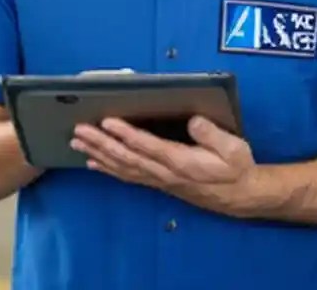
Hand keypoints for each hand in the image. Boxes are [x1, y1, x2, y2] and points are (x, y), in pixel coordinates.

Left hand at [71, 116, 262, 216]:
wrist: (240, 196)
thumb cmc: (236, 168)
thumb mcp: (234, 148)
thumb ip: (213, 135)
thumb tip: (194, 120)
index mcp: (181, 161)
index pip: (147, 146)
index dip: (126, 134)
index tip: (107, 121)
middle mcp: (164, 172)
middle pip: (126, 157)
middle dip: (100, 142)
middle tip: (79, 130)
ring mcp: (158, 179)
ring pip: (122, 167)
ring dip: (97, 154)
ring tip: (76, 142)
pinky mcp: (157, 182)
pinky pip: (127, 176)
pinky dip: (107, 168)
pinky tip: (92, 162)